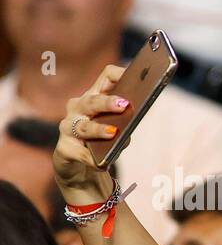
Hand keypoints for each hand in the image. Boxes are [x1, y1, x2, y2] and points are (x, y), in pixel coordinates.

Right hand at [53, 64, 128, 204]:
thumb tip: (132, 119)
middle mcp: (78, 109)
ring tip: (113, 133)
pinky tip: (100, 163)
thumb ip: (126, 122)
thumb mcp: (118, 130)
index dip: (119, 75)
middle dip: (107, 102)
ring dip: (98, 129)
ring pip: (84, 126)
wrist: (82, 169)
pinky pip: (79, 153)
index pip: (105, 78)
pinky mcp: (64, 149)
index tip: (134, 75)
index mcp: (95, 98)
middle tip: (123, 104)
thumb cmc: (103, 143)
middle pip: (91, 101)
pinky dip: (91, 159)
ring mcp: (69, 128)